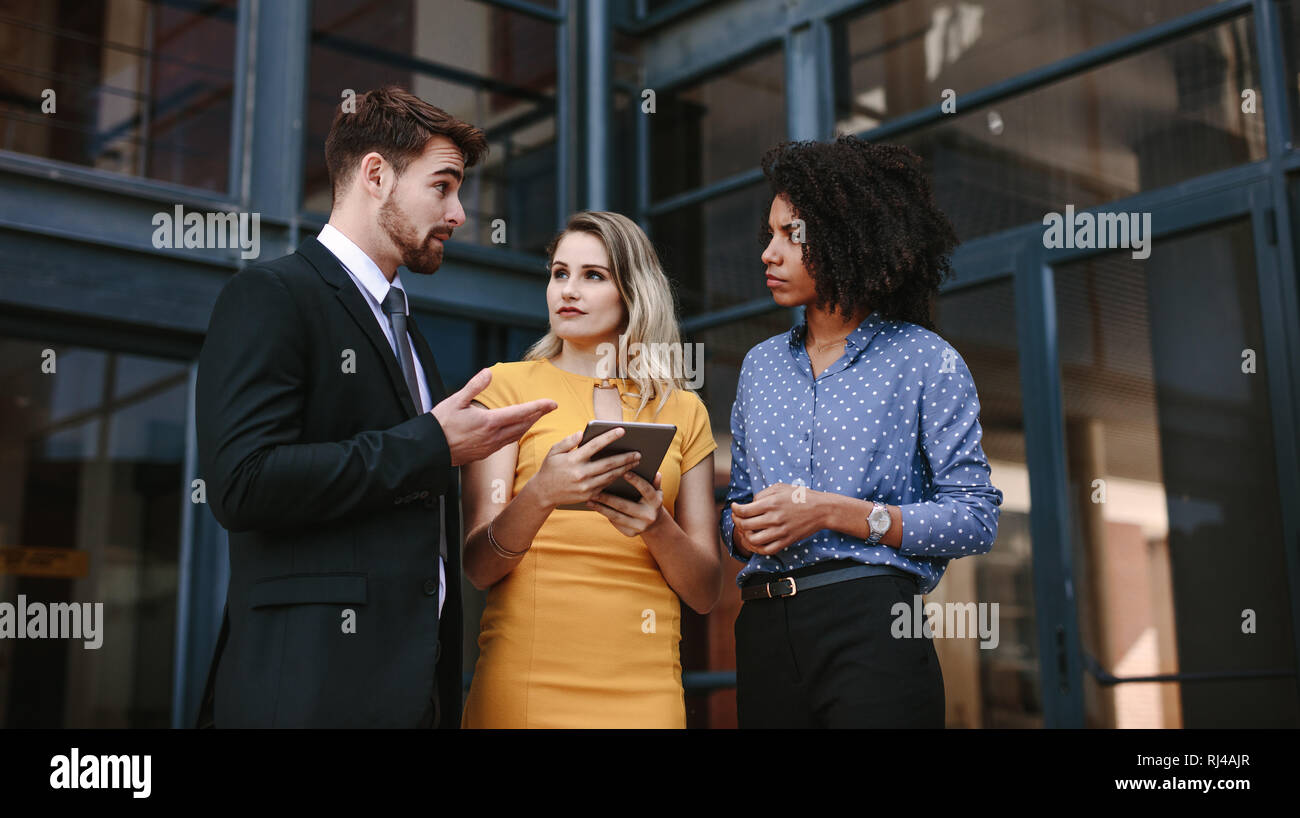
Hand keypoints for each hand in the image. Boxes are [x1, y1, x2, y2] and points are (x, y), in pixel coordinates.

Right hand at [432, 369, 556, 465]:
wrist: (429, 450)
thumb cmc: (440, 425)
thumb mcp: (456, 401)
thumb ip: (474, 386)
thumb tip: (488, 372)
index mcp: (489, 422)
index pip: (521, 413)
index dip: (539, 407)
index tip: (553, 403)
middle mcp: (493, 436)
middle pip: (523, 425)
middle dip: (538, 415)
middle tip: (549, 408)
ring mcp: (490, 447)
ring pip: (516, 436)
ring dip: (528, 425)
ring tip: (536, 417)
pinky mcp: (484, 453)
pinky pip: (506, 443)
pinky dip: (515, 434)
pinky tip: (515, 431)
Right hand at [529, 427, 640, 508]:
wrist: (543, 493)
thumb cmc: (550, 468)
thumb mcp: (554, 452)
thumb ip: (568, 441)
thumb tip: (582, 433)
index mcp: (573, 459)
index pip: (595, 445)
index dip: (610, 436)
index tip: (622, 430)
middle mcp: (580, 473)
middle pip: (608, 464)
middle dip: (625, 458)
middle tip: (638, 452)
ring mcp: (585, 486)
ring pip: (610, 476)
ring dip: (625, 469)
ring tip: (635, 462)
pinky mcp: (588, 495)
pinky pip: (605, 486)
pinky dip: (616, 479)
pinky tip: (625, 473)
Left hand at [588, 470, 665, 536]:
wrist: (653, 522)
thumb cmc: (650, 499)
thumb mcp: (655, 490)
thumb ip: (654, 482)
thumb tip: (656, 473)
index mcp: (656, 502)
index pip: (646, 490)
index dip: (636, 481)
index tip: (624, 472)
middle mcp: (649, 516)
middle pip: (625, 506)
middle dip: (608, 498)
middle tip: (594, 490)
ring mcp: (640, 527)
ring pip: (616, 516)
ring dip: (601, 508)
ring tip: (589, 499)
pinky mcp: (631, 533)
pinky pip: (615, 523)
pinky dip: (604, 514)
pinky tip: (595, 507)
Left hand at [730, 483, 826, 555]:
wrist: (822, 510)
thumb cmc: (801, 496)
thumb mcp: (780, 487)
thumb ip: (762, 494)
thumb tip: (750, 504)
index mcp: (771, 503)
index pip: (744, 511)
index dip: (735, 509)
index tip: (734, 507)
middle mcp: (774, 518)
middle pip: (745, 525)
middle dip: (737, 522)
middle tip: (737, 518)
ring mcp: (780, 532)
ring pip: (753, 540)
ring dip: (745, 536)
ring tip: (746, 530)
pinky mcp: (786, 541)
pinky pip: (767, 550)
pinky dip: (757, 548)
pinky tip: (755, 541)